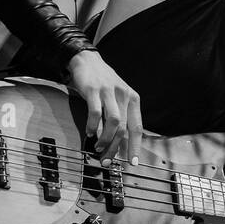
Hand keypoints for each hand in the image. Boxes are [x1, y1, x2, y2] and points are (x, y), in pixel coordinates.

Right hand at [65, 50, 142, 164]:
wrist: (87, 60)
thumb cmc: (103, 83)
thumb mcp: (118, 97)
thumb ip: (121, 116)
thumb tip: (120, 143)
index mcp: (133, 99)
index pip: (137, 128)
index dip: (135, 147)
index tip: (132, 163)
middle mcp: (124, 96)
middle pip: (123, 128)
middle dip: (116, 148)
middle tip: (107, 161)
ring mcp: (109, 92)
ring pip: (113, 122)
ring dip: (105, 139)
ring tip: (98, 148)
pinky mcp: (93, 90)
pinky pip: (95, 113)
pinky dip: (92, 126)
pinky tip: (89, 132)